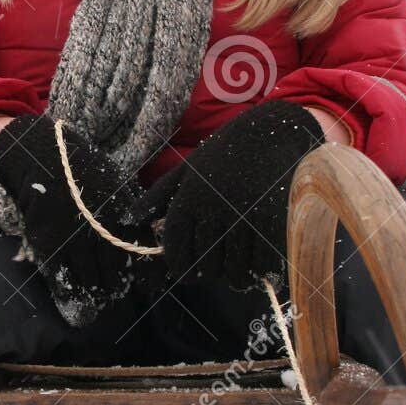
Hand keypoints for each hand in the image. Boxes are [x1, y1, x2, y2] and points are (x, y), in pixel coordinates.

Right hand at [0, 113, 141, 325]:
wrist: (45, 158)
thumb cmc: (86, 171)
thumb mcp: (119, 185)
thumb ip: (135, 214)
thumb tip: (153, 246)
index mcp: (123, 213)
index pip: (143, 255)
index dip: (149, 277)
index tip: (149, 287)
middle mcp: (101, 228)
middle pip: (116, 273)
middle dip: (118, 287)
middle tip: (116, 292)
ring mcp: (73, 238)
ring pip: (91, 281)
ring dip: (97, 292)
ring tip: (99, 295)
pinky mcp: (48, 244)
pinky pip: (62, 279)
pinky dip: (70, 293)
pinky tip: (76, 298)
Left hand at [140, 102, 326, 291]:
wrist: (275, 129)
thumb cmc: (227, 151)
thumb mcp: (189, 168)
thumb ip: (160, 196)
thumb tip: (130, 219)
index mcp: (190, 195)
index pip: (177, 246)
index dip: (180, 266)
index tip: (187, 273)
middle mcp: (213, 206)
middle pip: (206, 263)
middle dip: (209, 273)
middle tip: (216, 270)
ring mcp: (244, 214)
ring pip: (235, 268)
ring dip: (236, 275)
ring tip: (239, 270)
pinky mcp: (272, 219)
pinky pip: (262, 261)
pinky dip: (260, 268)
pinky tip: (259, 260)